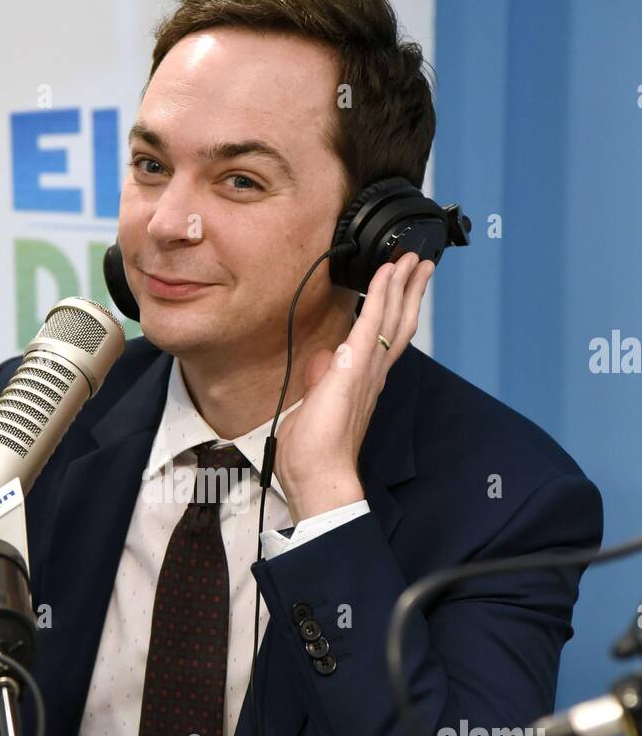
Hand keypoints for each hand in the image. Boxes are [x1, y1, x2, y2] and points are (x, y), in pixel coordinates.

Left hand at [274, 252, 434, 522]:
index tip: (402, 289)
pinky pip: (371, 321)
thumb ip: (321, 381)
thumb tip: (322, 362)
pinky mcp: (354, 365)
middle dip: (411, 292)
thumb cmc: (314, 454)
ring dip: (404, 285)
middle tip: (421, 264)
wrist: (318, 476)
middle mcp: (373, 374)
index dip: (396, 311)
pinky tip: (387, 272)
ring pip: (393, 318)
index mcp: (364, 384)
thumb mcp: (313, 407)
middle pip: (400, 324)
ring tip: (414, 260)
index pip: (384, 340)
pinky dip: (381, 293)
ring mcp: (367, 369)